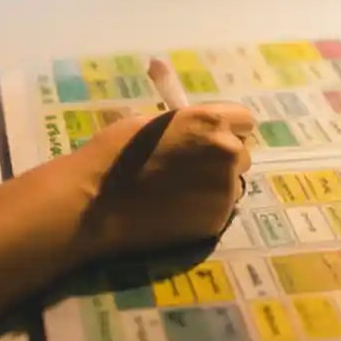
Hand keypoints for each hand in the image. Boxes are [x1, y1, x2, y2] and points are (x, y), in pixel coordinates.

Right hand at [74, 103, 253, 255]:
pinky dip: (205, 208)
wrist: (96, 204)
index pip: (244, 120)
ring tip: (180, 190)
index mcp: (211, 123)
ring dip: (216, 183)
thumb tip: (196, 118)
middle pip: (240, 153)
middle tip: (190, 165)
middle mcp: (227, 155)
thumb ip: (185, 122)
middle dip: (222, 157)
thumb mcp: (152, 121)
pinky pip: (220, 209)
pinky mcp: (216, 222)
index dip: (226, 127)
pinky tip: (177, 209)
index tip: (208, 136)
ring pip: (232, 183)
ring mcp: (225, 192)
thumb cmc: (116, 153)